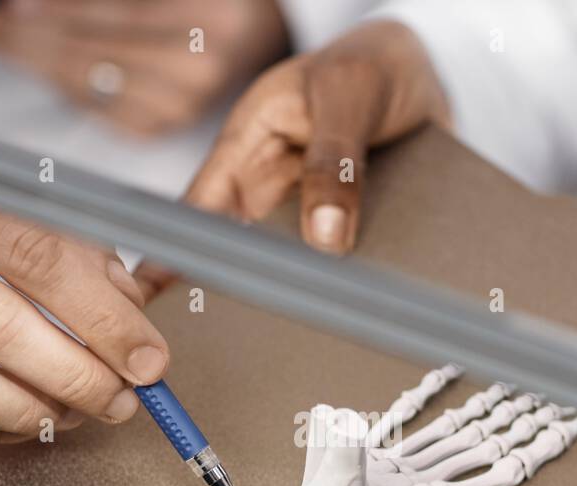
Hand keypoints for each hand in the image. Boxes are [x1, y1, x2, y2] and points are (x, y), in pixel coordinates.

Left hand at [0, 0, 289, 136]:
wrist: (252, 32)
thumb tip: (28, 7)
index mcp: (210, 13)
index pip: (119, 11)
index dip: (61, 10)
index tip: (9, 6)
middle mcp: (201, 65)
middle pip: (92, 49)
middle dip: (19, 32)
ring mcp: (183, 103)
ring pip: (85, 80)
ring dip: (22, 55)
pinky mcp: (163, 126)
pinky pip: (93, 104)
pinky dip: (54, 78)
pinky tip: (25, 58)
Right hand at [0, 162, 168, 441]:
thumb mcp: (3, 189)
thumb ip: (72, 243)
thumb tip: (128, 310)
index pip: (34, 255)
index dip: (102, 317)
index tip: (146, 356)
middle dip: (72, 374)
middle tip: (118, 398)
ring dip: (25, 408)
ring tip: (76, 411)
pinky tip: (24, 419)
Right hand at [135, 18, 445, 296]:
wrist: (425, 74)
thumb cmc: (370, 64)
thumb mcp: (347, 95)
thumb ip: (333, 160)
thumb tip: (325, 236)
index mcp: (247, 150)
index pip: (196, 214)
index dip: (170, 260)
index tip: (151, 303)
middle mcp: (271, 191)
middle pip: (243, 256)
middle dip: (248, 293)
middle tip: (258, 330)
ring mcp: (309, 219)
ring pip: (297, 272)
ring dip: (310, 294)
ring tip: (317, 327)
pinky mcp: (351, 236)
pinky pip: (347, 272)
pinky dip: (357, 288)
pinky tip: (371, 308)